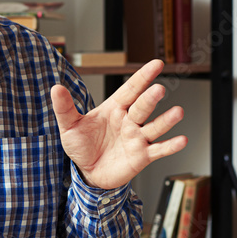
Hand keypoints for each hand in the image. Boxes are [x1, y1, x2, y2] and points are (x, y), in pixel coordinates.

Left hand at [51, 59, 186, 188]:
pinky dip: (170, 146)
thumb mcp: (70, 126)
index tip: (157, 64)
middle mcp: (129, 121)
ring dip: (166, 120)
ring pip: (154, 127)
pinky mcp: (142, 156)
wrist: (88, 173)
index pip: (130, 89)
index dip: (143, 76)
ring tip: (178, 112)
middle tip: (159, 90)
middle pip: (142, 106)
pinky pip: (158, 150)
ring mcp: (137, 138)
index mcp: (114, 108)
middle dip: (150, 98)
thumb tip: (55, 88)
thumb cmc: (82, 146)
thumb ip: (64, 108)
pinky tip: (181, 140)